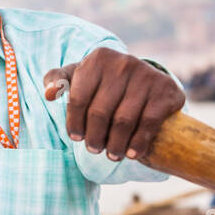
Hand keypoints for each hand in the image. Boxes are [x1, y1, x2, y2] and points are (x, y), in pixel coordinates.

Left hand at [43, 48, 184, 160]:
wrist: (147, 82)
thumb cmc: (102, 84)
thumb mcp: (78, 77)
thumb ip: (56, 80)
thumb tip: (49, 94)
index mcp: (98, 59)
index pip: (78, 98)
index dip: (74, 123)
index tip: (76, 138)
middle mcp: (123, 62)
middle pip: (100, 112)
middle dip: (94, 137)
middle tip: (94, 150)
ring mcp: (146, 75)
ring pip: (123, 121)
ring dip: (115, 145)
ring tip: (112, 155)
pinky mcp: (165, 89)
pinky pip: (148, 123)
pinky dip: (138, 143)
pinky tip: (133, 154)